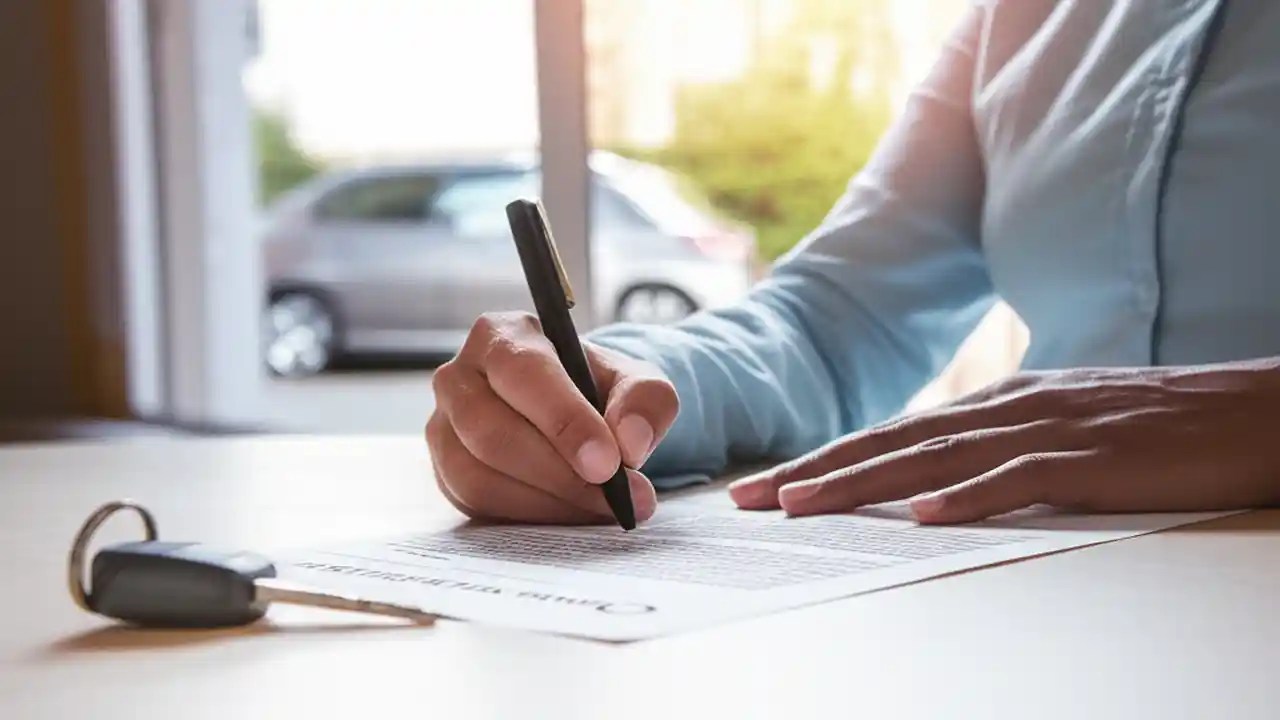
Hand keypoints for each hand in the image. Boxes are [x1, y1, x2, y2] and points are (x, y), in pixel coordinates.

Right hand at [427, 312, 677, 523]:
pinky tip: (572, 513)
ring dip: (548, 502)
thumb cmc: (597, 390)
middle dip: (560, 474)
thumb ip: (646, 401)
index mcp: (503, 335)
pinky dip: (530, 517)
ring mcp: (443, 427)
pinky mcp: (444, 472)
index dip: (564, 421)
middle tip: (616, 497)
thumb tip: (630, 442)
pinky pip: (477, 504)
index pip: (522, 373)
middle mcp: (459, 376)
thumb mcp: (637, 382)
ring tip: (603, 508)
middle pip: (493, 433)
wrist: (574, 416)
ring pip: (479, 476)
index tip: (608, 463)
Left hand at [729, 360, 1279, 523]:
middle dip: (816, 470)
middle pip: (893, 441)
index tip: (772, 485)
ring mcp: (1049, 430)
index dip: (827, 458)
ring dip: (863, 483)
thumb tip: (939, 473)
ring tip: (803, 505)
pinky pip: (1017, 480)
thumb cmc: (1157, 425)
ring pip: (934, 457)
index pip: (894, 432)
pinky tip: (921, 517)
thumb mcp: (1062, 426)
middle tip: (752, 499)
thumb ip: (1001, 443)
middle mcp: (1009, 407)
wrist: (1253, 411)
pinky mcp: (1093, 459)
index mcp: (999, 401)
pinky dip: (966, 498)